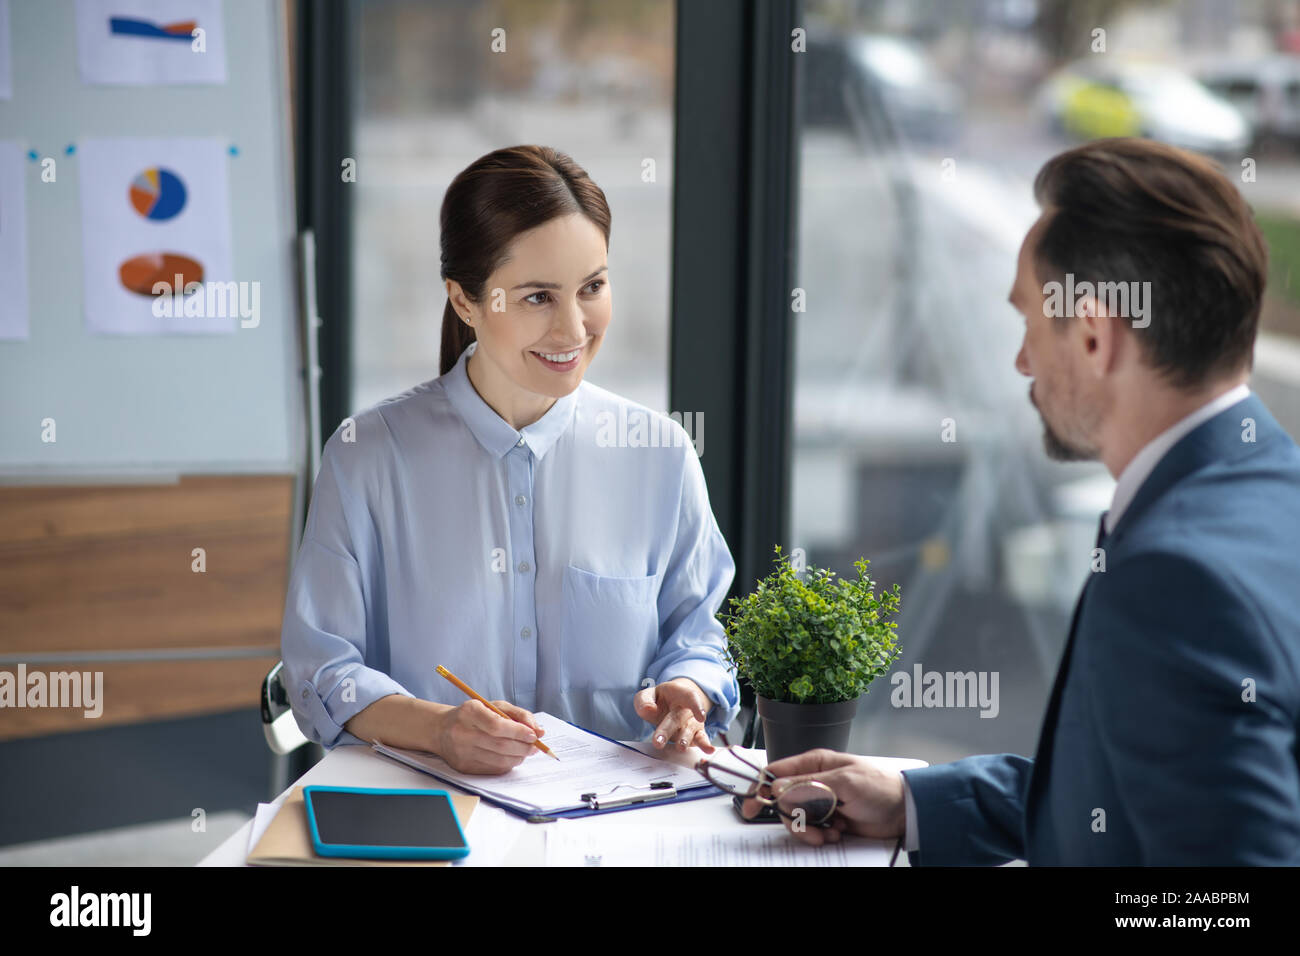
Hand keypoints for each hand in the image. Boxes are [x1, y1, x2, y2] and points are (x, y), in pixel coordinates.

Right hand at [434, 699, 545, 773]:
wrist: (441, 730)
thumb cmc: (473, 715)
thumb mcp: (494, 706)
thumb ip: (519, 715)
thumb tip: (539, 731)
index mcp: (469, 712)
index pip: (497, 726)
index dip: (519, 732)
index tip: (534, 735)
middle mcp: (462, 733)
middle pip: (500, 745)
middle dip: (523, 747)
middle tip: (535, 746)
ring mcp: (462, 752)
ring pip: (499, 760)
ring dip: (518, 757)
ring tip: (525, 751)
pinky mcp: (464, 767)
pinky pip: (493, 770)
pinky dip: (508, 764)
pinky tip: (512, 757)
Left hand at [633, 678, 715, 753]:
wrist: (671, 703)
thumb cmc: (659, 700)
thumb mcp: (648, 695)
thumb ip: (644, 700)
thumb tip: (648, 709)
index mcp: (678, 694)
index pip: (690, 697)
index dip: (696, 706)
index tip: (701, 716)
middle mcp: (687, 709)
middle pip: (678, 718)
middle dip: (667, 730)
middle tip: (658, 742)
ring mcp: (691, 722)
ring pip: (689, 731)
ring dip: (684, 740)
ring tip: (681, 747)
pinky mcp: (693, 734)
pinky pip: (699, 739)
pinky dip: (704, 745)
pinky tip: (710, 750)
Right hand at [740, 749, 905, 845]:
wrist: (905, 811)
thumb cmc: (880, 787)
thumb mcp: (844, 782)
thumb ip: (809, 785)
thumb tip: (778, 788)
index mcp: (815, 764)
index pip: (778, 773)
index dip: (762, 788)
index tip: (752, 806)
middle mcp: (814, 782)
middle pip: (783, 801)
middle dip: (793, 818)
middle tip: (810, 829)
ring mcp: (821, 802)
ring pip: (796, 819)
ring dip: (810, 830)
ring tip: (831, 832)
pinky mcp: (829, 820)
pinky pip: (811, 831)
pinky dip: (821, 836)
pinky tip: (838, 833)